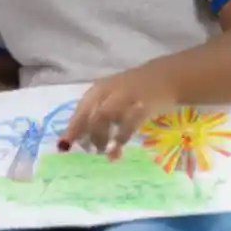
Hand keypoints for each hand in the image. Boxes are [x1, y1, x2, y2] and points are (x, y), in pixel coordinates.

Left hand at [60, 65, 177, 158]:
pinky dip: (120, 138)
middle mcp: (108, 91)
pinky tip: (116, 150)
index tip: (64, 146)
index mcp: (99, 90)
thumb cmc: (136, 91)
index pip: (80, 110)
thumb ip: (100, 117)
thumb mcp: (114, 99)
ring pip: (103, 116)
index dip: (71, 128)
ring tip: (101, 152)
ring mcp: (125, 96)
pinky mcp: (143, 104)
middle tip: (86, 151)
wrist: (167, 77)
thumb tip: (85, 142)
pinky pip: (127, 122)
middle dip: (83, 134)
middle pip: (89, 113)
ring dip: (100, 137)